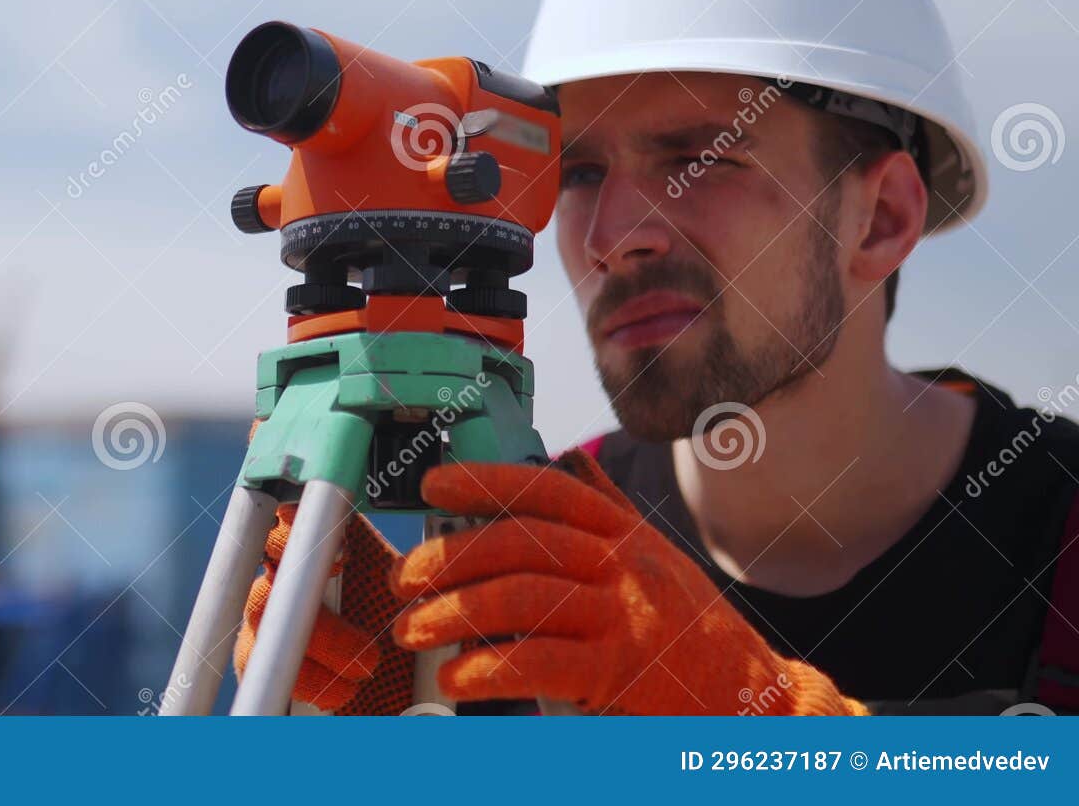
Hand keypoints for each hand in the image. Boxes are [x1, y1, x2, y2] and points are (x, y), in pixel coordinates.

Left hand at [388, 450, 866, 714]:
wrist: (757, 700)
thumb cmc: (699, 631)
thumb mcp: (657, 556)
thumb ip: (608, 509)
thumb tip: (570, 461)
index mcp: (624, 534)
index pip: (549, 492)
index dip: (488, 479)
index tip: (435, 482)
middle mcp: (623, 564)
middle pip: (521, 542)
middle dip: (451, 555)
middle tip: (403, 577)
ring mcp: (623, 615)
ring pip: (522, 596)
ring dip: (453, 612)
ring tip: (411, 629)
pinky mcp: (620, 671)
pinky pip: (542, 661)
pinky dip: (490, 668)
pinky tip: (458, 677)